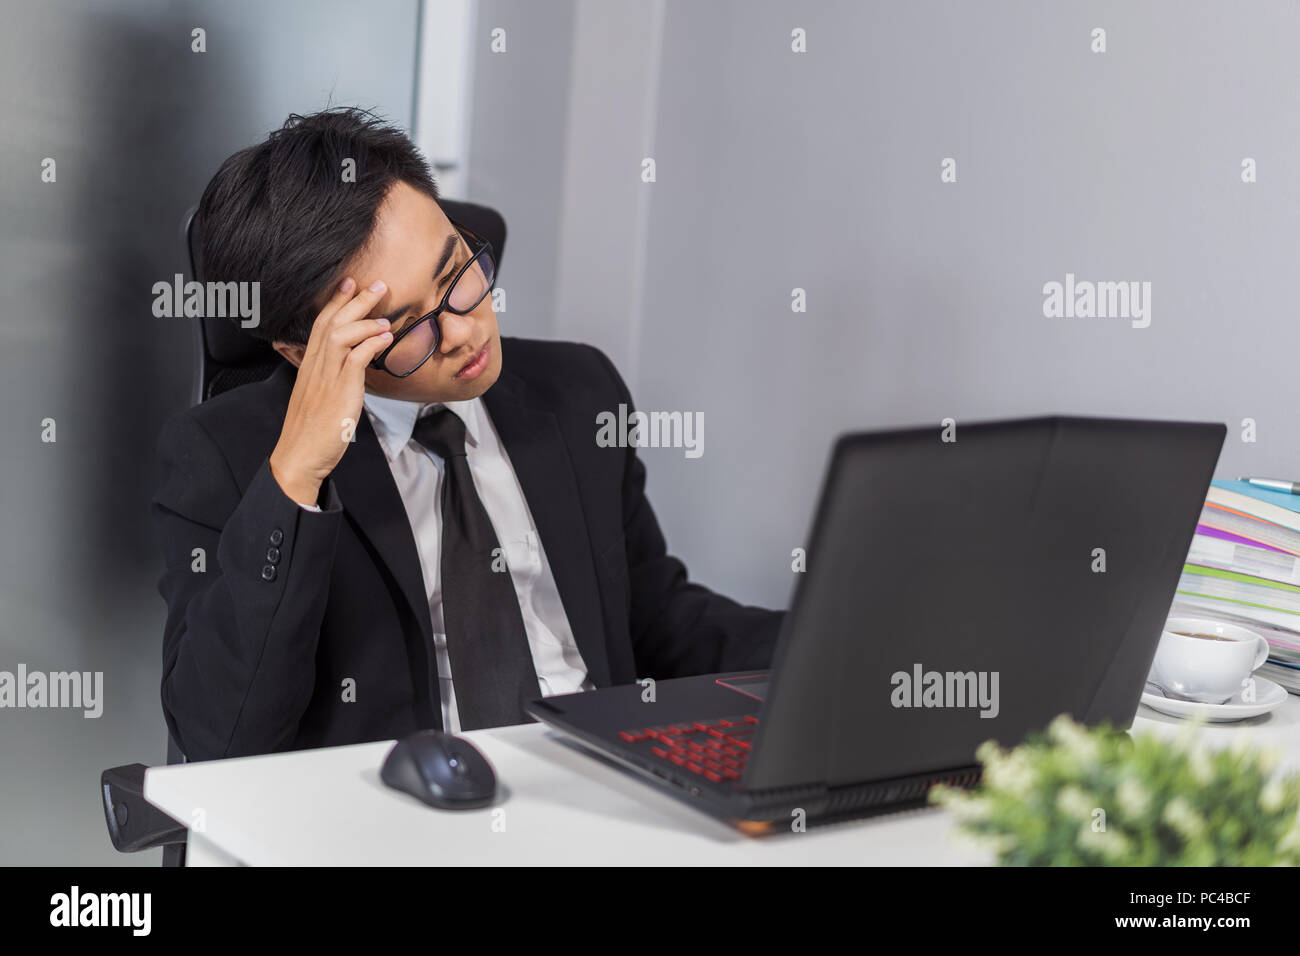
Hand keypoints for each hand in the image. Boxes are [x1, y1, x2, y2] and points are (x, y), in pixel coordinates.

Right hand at [269, 277, 392, 504]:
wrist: (300, 456)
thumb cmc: (311, 432)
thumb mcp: (318, 398)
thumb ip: (330, 379)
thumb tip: (349, 368)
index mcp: (308, 367)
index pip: (320, 324)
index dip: (335, 302)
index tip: (349, 284)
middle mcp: (315, 367)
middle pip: (331, 322)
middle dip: (354, 300)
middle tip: (376, 284)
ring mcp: (326, 378)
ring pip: (341, 335)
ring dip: (364, 320)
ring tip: (384, 314)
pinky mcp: (339, 391)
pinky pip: (355, 359)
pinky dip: (371, 344)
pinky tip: (384, 339)